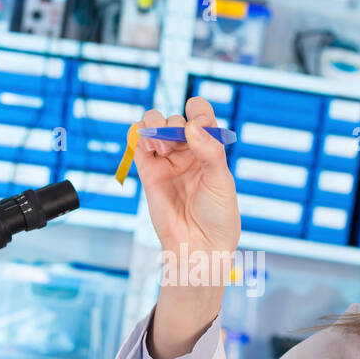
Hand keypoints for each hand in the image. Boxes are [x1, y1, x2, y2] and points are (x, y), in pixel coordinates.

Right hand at [131, 96, 240, 257]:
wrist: (199, 247)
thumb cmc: (218, 217)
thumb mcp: (221, 181)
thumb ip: (209, 151)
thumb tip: (192, 125)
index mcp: (210, 149)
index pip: (201, 115)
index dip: (197, 111)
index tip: (197, 125)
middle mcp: (188, 152)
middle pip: (175, 120)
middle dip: (174, 126)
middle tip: (175, 145)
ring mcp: (167, 161)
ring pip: (154, 125)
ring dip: (154, 125)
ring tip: (160, 146)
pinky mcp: (148, 172)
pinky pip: (138, 143)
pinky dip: (138, 134)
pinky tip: (146, 143)